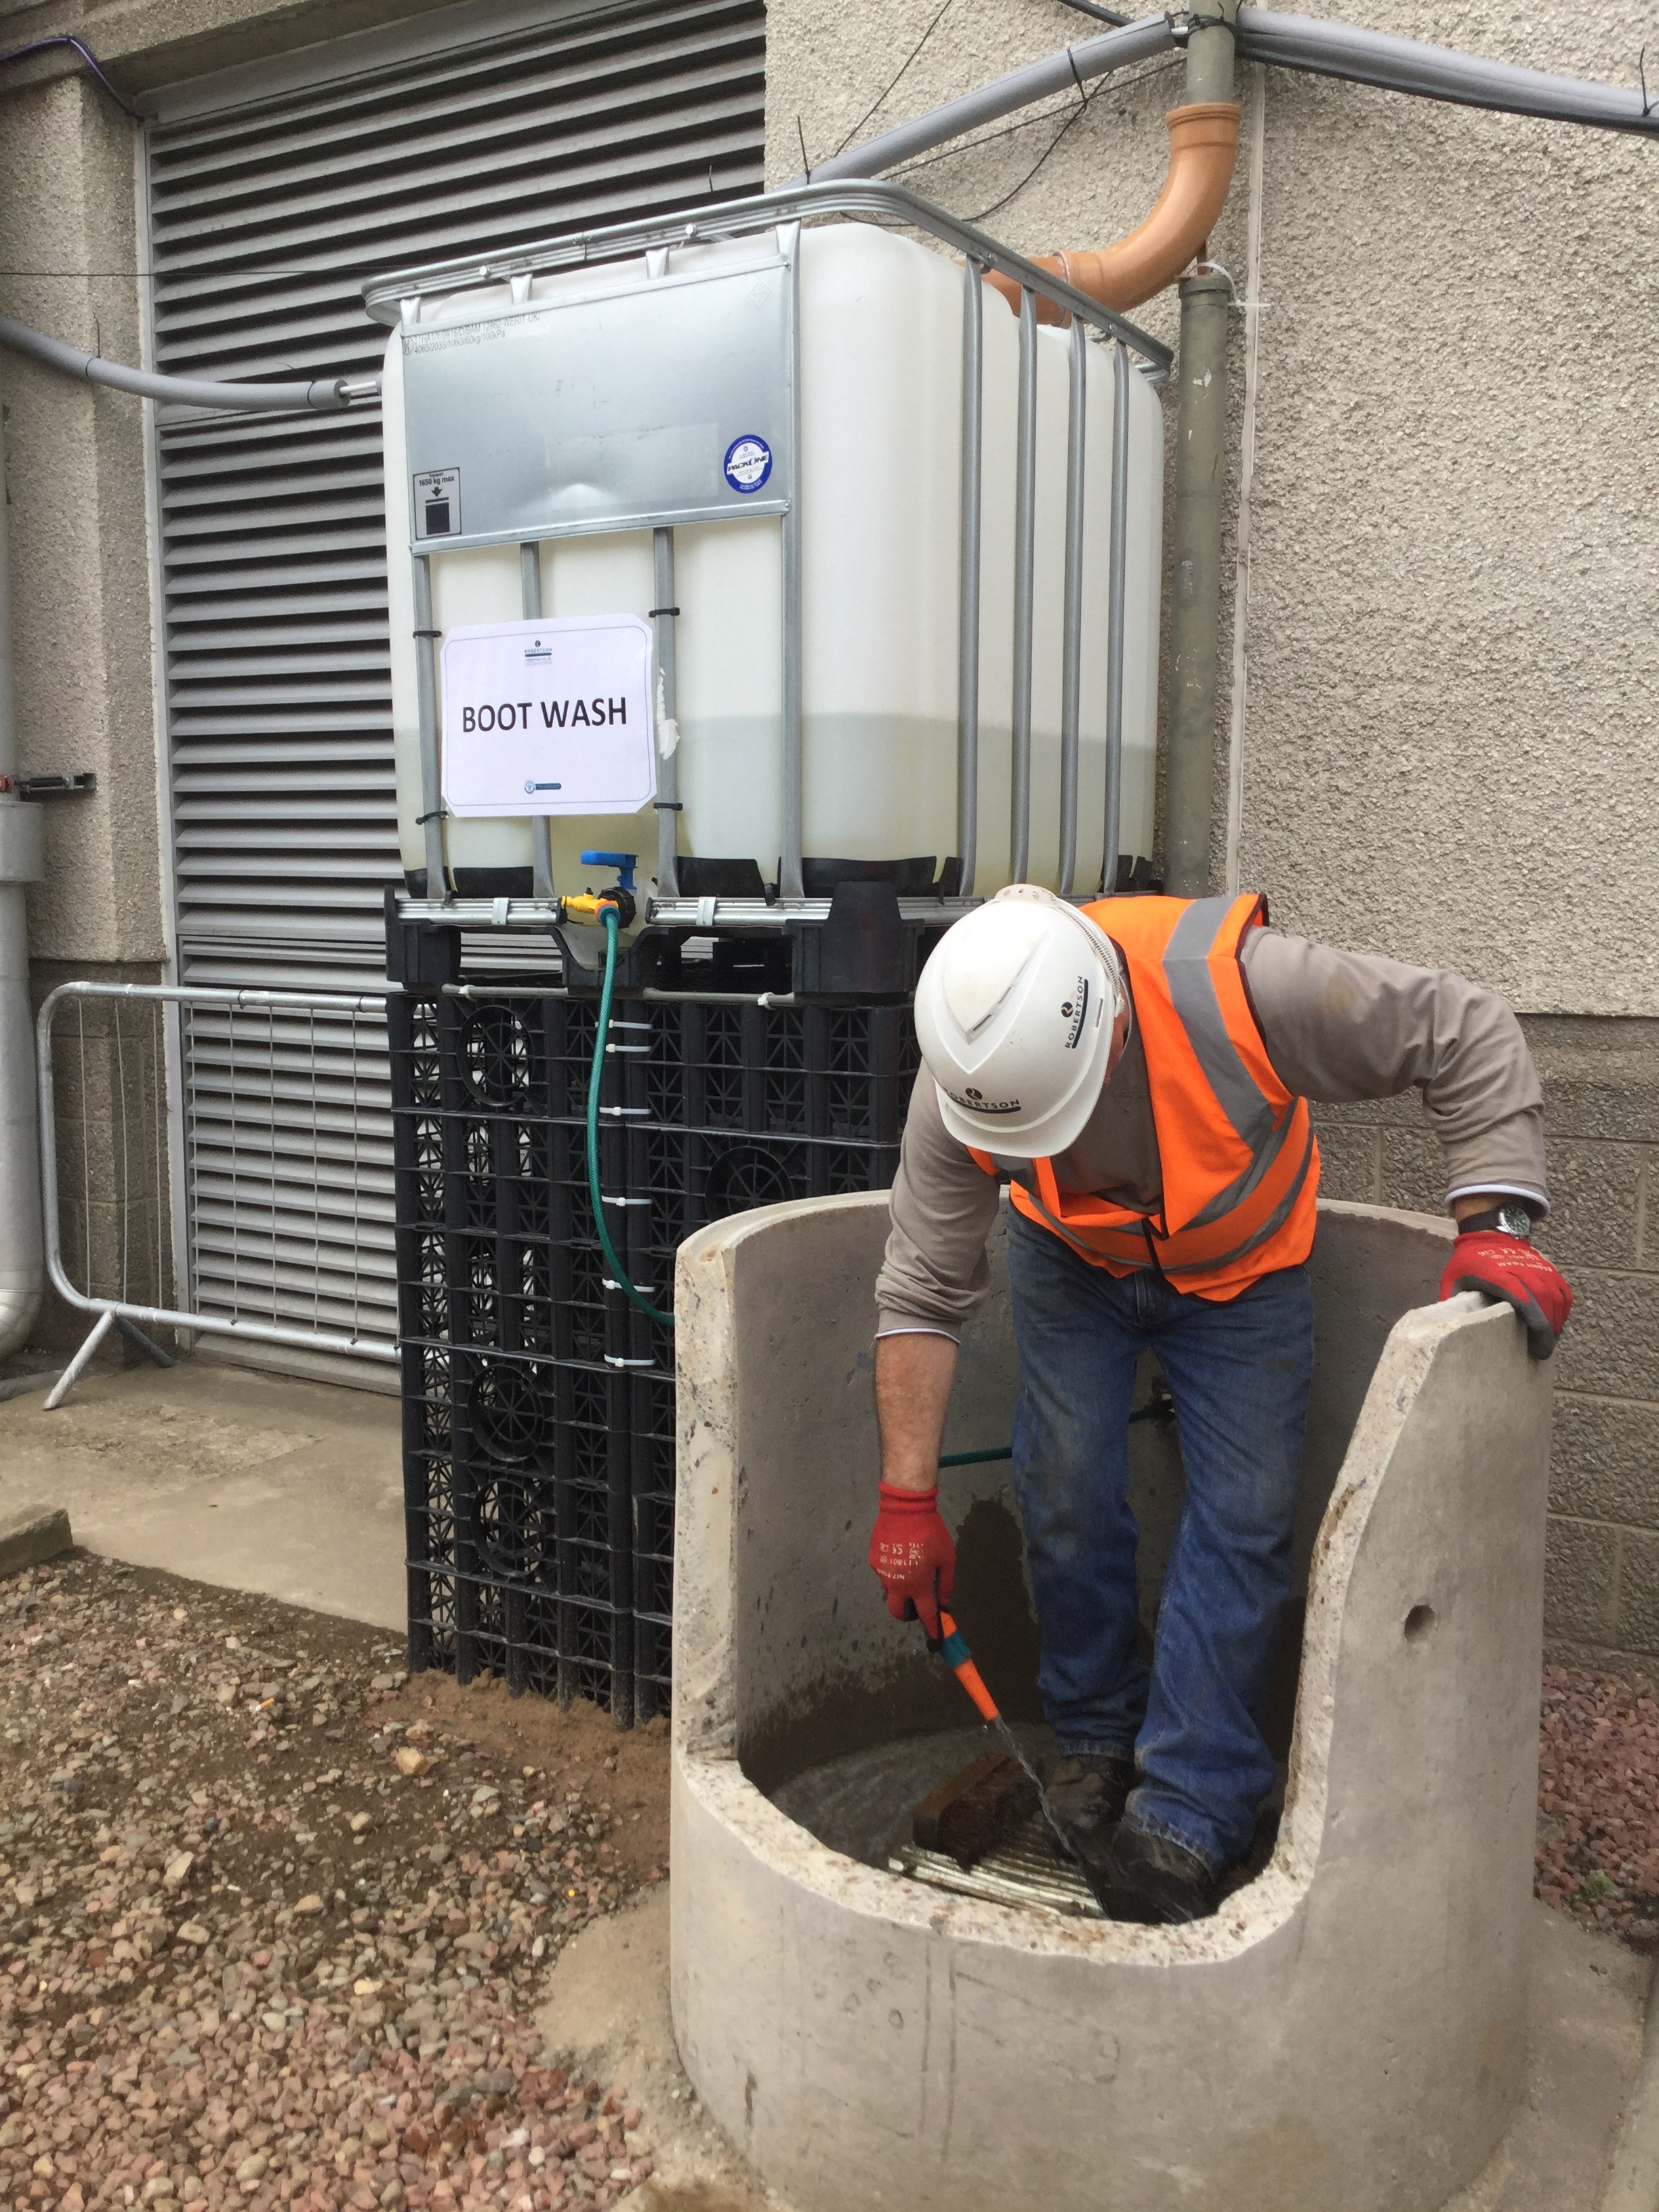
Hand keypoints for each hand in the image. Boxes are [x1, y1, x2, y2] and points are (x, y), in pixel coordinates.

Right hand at [869, 1482, 955, 1638]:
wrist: (905, 1508)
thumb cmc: (931, 1532)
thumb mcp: (947, 1557)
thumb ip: (946, 1582)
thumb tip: (944, 1601)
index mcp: (918, 1584)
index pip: (925, 1613)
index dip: (931, 1626)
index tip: (935, 1636)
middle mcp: (897, 1584)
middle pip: (897, 1611)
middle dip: (906, 1614)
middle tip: (915, 1604)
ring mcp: (882, 1572)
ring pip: (890, 1590)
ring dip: (900, 1588)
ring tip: (910, 1567)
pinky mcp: (873, 1559)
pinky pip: (884, 1573)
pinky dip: (893, 1571)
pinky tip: (900, 1554)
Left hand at [1440, 1231, 1572, 1359]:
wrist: (1488, 1232)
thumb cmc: (1468, 1261)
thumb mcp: (1453, 1278)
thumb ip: (1451, 1301)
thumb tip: (1447, 1329)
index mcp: (1496, 1274)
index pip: (1521, 1297)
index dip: (1532, 1321)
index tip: (1534, 1345)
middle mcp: (1521, 1268)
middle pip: (1542, 1298)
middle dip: (1546, 1327)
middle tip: (1543, 1351)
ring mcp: (1537, 1267)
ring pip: (1555, 1295)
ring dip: (1556, 1320)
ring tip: (1550, 1340)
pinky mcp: (1548, 1267)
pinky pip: (1562, 1289)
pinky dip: (1563, 1307)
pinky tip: (1558, 1323)